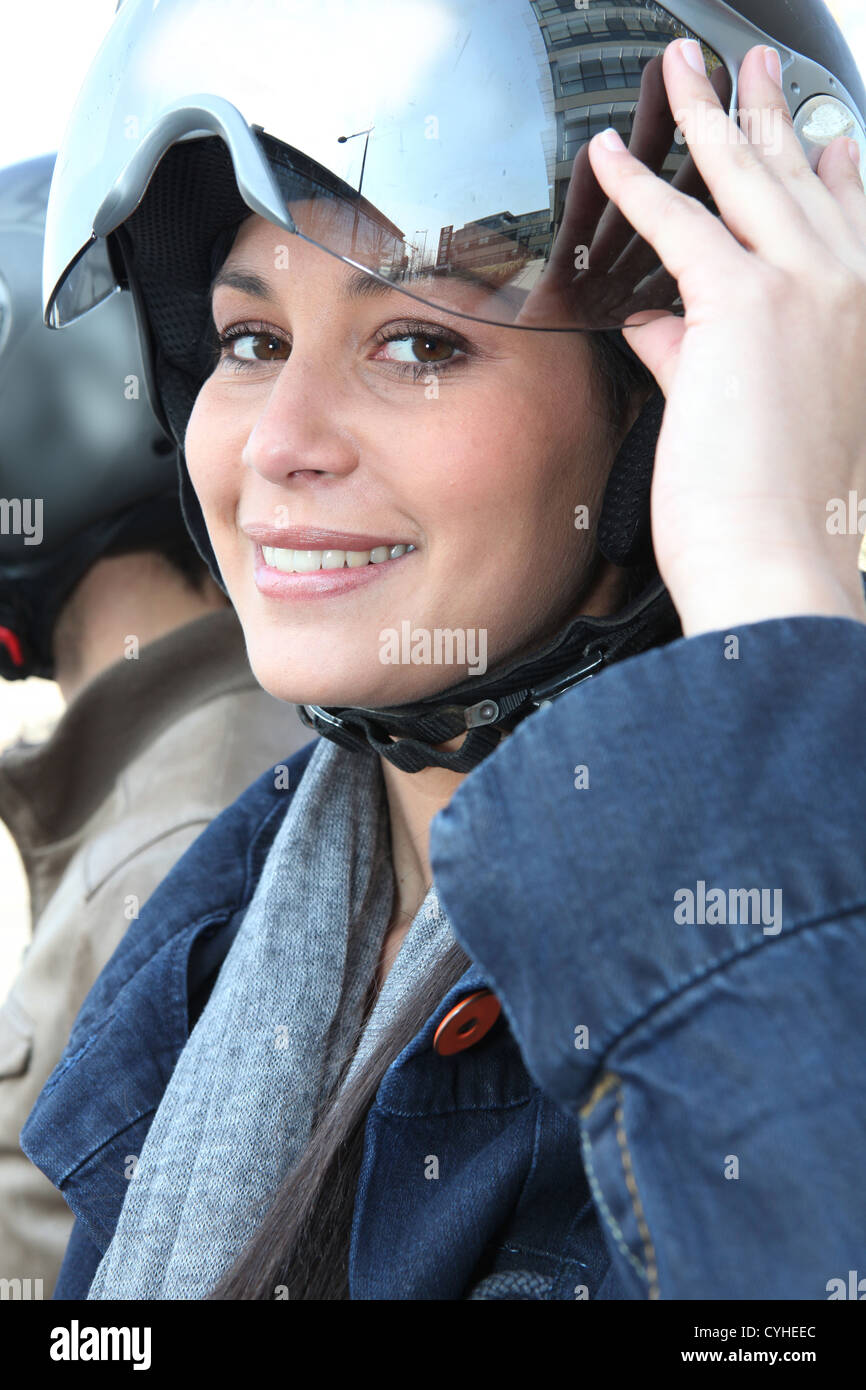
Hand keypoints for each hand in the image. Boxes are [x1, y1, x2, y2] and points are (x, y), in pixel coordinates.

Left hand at [587, 39, 865, 636]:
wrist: (783, 565)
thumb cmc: (782, 519)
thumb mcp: (766, 420)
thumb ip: (705, 359)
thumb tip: (656, 322)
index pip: (850, 225)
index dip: (831, 175)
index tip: (825, 141)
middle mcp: (852, 293)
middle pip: (802, 181)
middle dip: (771, 113)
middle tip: (750, 66)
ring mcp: (806, 290)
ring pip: (748, 178)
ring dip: (708, 114)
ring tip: (682, 68)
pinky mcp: (745, 305)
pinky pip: (679, 224)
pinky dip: (636, 186)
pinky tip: (606, 154)